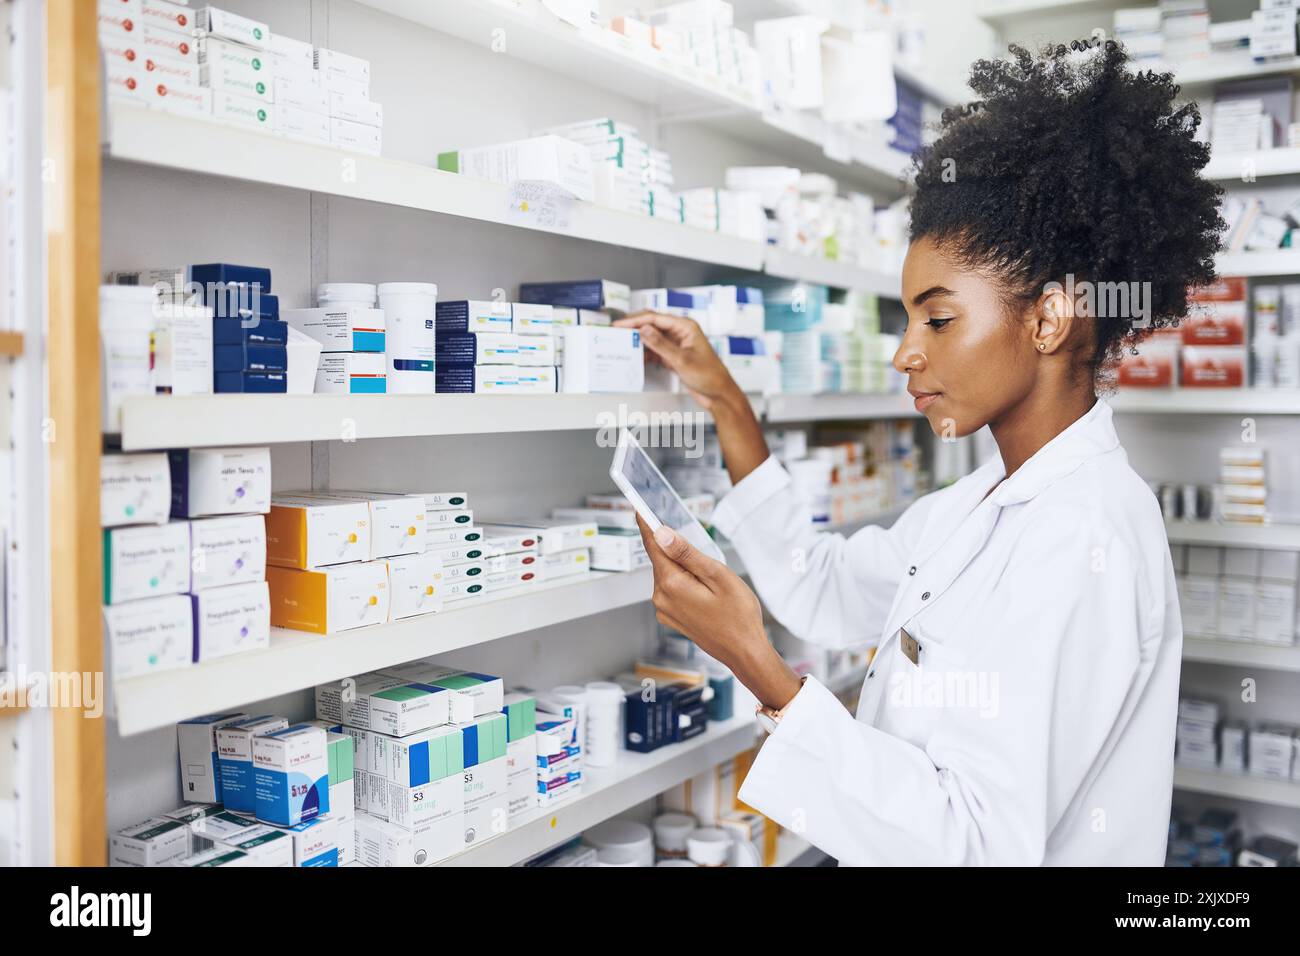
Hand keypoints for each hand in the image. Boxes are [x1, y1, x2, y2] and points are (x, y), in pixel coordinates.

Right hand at [615, 311, 739, 409]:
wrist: (718, 394)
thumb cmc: (709, 375)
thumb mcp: (681, 360)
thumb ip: (660, 344)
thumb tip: (643, 330)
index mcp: (685, 326)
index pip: (655, 318)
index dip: (635, 320)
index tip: (620, 324)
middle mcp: (681, 332)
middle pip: (652, 325)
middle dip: (634, 328)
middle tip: (617, 333)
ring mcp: (677, 344)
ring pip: (652, 337)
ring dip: (639, 341)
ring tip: (623, 344)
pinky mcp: (674, 355)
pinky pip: (656, 350)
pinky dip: (645, 353)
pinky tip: (636, 357)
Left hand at [637, 517, 802, 710]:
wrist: (745, 652)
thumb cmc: (738, 616)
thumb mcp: (718, 576)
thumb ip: (688, 554)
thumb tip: (662, 534)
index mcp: (671, 584)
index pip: (653, 545)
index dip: (646, 524)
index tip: (638, 507)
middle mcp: (662, 598)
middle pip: (661, 559)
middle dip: (674, 548)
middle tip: (698, 546)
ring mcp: (665, 610)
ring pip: (668, 574)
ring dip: (682, 567)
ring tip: (710, 577)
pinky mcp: (672, 617)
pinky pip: (672, 590)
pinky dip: (683, 581)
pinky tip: (705, 589)